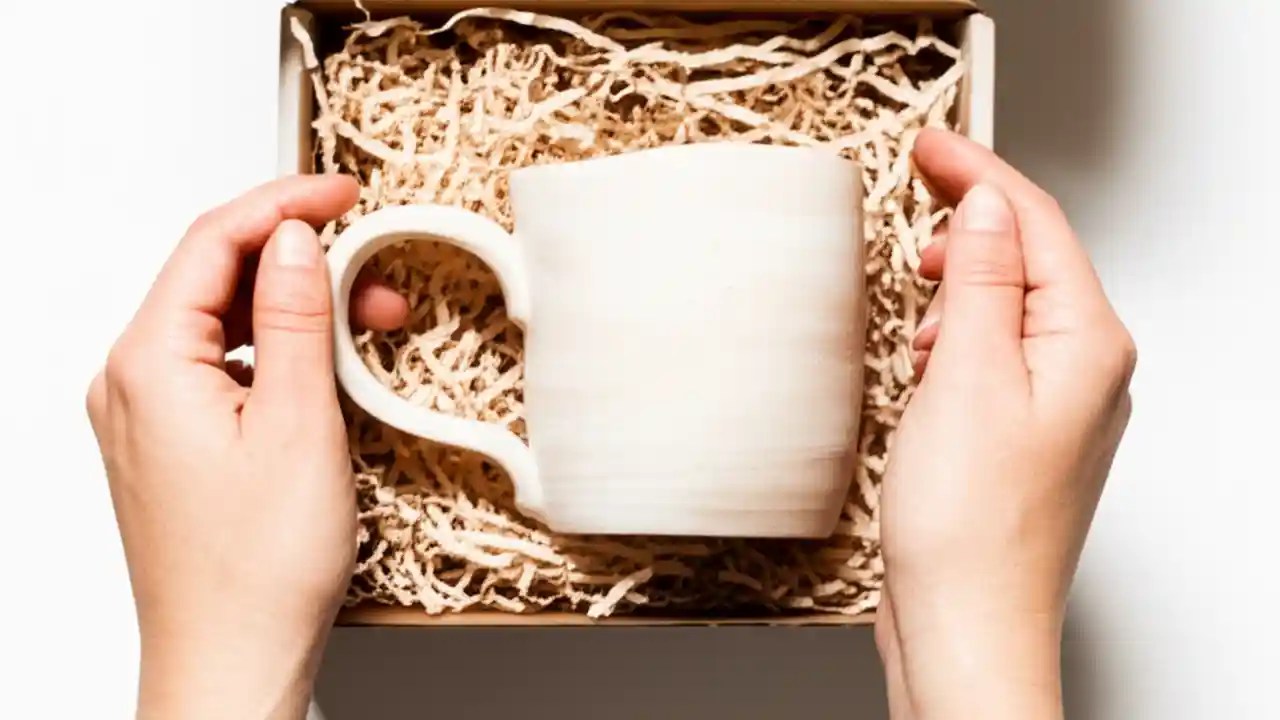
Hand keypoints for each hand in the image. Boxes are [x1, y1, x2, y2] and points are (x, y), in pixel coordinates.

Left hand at [86, 176, 406, 718]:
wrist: (232, 660)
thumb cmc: (256, 570)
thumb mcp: (296, 423)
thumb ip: (292, 318)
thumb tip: (295, 240)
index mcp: (147, 364)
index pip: (212, 242)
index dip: (284, 202)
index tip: (343, 191)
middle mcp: (131, 382)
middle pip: (216, 279)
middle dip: (301, 264)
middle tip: (377, 277)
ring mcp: (148, 415)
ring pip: (223, 323)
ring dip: (295, 311)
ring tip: (366, 329)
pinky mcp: (173, 443)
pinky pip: (222, 367)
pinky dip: (275, 352)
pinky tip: (323, 369)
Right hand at [875, 130, 1135, 718]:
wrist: (966, 628)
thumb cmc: (972, 530)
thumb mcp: (965, 378)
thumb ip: (978, 283)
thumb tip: (983, 211)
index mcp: (1088, 346)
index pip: (1036, 226)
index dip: (979, 176)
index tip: (931, 146)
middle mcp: (1085, 372)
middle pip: (1029, 261)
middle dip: (969, 230)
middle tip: (913, 204)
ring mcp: (1055, 406)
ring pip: (1007, 310)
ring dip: (956, 290)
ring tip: (915, 305)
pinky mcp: (1018, 436)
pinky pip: (992, 356)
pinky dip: (954, 340)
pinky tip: (925, 362)